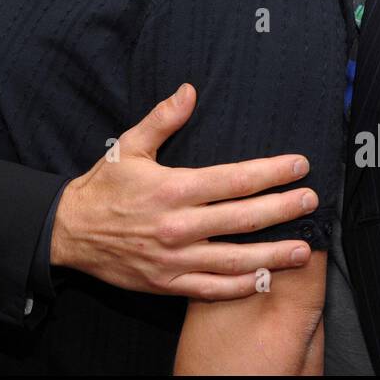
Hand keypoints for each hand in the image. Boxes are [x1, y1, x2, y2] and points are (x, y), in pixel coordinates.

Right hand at [51, 83, 319, 300]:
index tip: (298, 166)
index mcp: (172, 189)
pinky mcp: (167, 283)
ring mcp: (173, 259)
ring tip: (303, 248)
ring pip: (234, 260)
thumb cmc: (102, 186)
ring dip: (272, 254)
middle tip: (311, 201)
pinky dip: (240, 286)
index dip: (271, 172)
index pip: (234, 180)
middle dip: (282, 209)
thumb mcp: (128, 146)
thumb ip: (163, 119)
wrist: (68, 232)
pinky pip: (211, 288)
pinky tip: (264, 279)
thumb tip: (190, 91)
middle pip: (242, 219)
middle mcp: (177, 226)